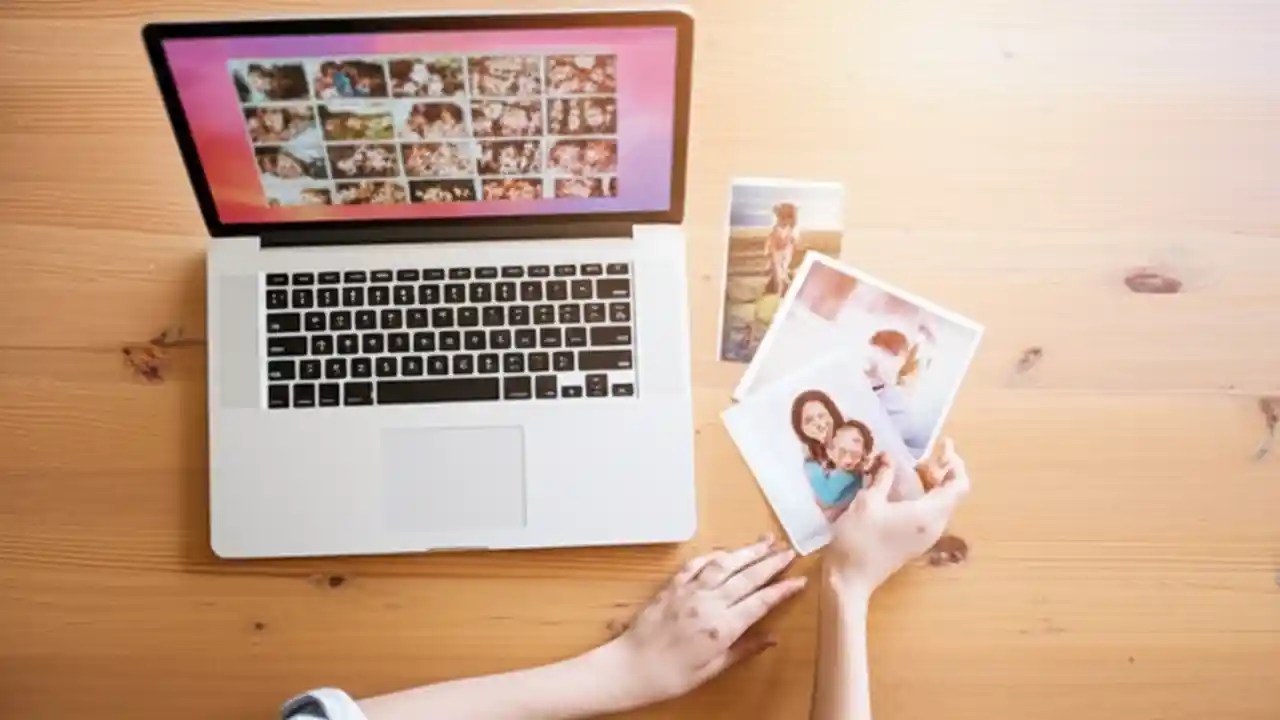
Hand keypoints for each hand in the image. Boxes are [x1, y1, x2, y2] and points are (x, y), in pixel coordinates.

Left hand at [606, 536, 806, 704]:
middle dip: (771, 562)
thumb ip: (743, 650)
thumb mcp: (712, 670)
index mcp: (722, 627)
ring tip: (765, 540)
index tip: (798, 580)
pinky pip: (697, 564)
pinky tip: (726, 551)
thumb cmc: (670, 676)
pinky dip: (714, 555)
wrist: (630, 667)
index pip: (760, 602)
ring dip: (747, 551)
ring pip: (725, 564)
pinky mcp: (672, 586)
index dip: (782, 589)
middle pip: (747, 577)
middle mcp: (708, 604)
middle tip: (789, 551)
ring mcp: (689, 592)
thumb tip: (771, 638)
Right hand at [825, 439, 970, 593]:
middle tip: (921, 456)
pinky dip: (923, 496)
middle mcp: (934, 526)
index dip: (955, 463)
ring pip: (941, 504)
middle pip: (952, 494)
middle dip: (942, 471)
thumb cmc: (858, 538)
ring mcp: (926, 536)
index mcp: (928, 514)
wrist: (849, 579)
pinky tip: (901, 490)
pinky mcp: (915, 542)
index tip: (942, 446)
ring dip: (932, 484)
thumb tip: (888, 457)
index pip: (958, 485)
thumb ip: (882, 476)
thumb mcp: (866, 501)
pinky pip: (929, 514)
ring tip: (911, 469)